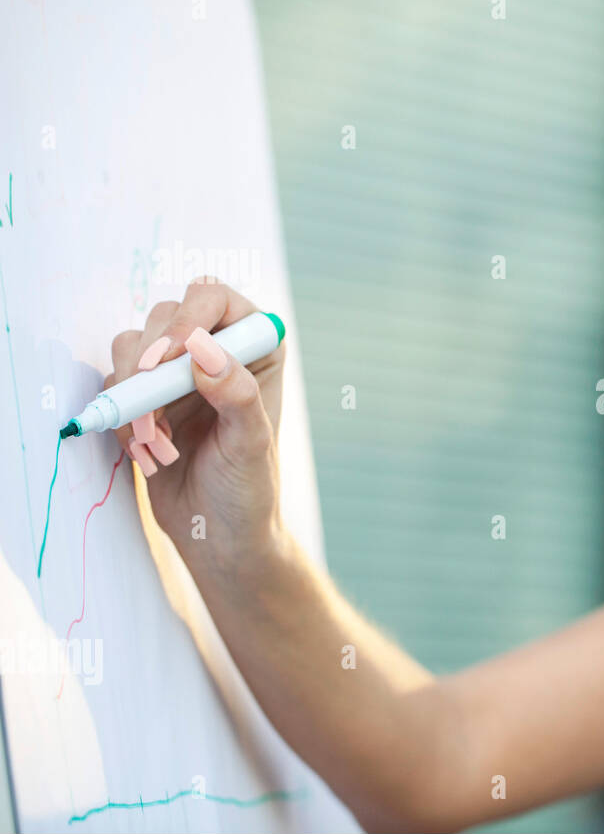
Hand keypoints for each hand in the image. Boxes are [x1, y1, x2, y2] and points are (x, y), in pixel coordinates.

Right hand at [105, 276, 285, 564]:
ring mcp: (178, 374)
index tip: (169, 356)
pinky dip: (121, 416)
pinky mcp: (146, 398)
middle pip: (165, 316)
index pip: (216, 299)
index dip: (187, 317)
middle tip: (149, 410)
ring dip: (133, 394)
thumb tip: (202, 347)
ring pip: (132, 347)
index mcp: (257, 350)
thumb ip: (236, 394)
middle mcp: (217, 352)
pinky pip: (115, 384)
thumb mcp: (250, 444)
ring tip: (156, 443)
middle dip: (149, 364)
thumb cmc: (247, 490)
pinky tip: (146, 451)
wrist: (216, 534)